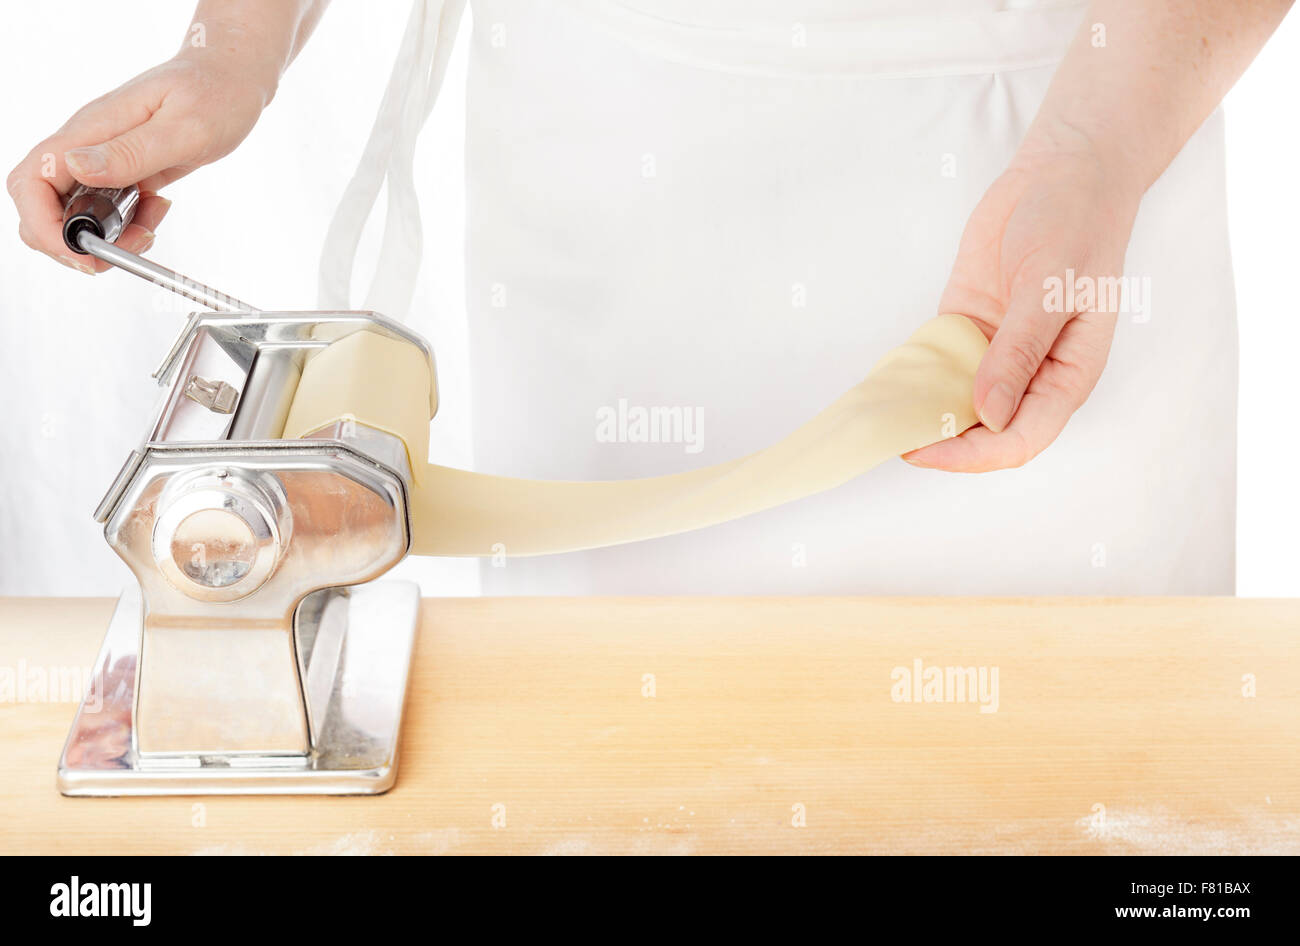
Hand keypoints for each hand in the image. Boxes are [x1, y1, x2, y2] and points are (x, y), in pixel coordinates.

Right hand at [7, 46, 273, 272]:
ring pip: (75, 213)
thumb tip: (77, 167)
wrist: (229, 76)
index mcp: (91, 129)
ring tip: (150, 227)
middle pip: (42, 204)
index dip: (44, 224)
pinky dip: (129, 224)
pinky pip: (108, 208)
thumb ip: (130, 151)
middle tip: (121, 249)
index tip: (81, 250)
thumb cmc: (214, 93)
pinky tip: (159, 208)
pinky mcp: (123, 169)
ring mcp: (103, 158)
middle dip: (72, 241)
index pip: (32, 180)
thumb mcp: (184, 128)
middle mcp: (88, 144)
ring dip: (107, 236)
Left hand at [904, 145, 1142, 471]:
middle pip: (986, 433)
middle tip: (892, 438)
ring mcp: (998, 352)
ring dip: (926, 415)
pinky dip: (916, 380)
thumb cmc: (1075, 225)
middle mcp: (1033, 373)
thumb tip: (991, 414)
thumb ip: (1019, 352)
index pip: (1020, 438)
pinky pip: (940, 367)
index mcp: (1067, 374)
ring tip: (883, 421)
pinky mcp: (969, 328)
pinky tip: (887, 386)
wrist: (1060, 172)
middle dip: (943, 443)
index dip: (972, 454)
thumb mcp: (1047, 290)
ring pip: (959, 406)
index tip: (925, 449)